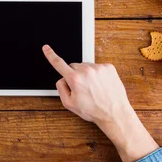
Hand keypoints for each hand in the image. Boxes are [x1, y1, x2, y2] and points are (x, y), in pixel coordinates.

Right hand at [42, 45, 158, 161]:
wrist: (114, 113)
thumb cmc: (93, 110)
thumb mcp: (69, 104)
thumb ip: (61, 88)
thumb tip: (62, 79)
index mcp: (75, 79)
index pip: (59, 64)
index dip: (50, 55)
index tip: (46, 48)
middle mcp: (86, 71)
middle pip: (74, 66)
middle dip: (74, 75)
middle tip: (82, 88)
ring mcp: (99, 68)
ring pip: (86, 66)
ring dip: (87, 75)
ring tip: (93, 88)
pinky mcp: (108, 67)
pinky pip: (97, 67)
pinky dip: (97, 74)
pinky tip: (101, 85)